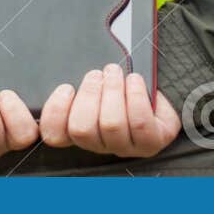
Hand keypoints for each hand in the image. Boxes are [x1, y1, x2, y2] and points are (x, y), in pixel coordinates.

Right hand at [39, 64, 180, 157]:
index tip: (67, 87)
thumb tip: (70, 66)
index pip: (55, 135)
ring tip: (116, 72)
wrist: (159, 95)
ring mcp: (125, 147)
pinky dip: (135, 96)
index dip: (55, 113)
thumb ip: (80, 78)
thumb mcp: (96, 79)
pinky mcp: (150, 143)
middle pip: (82, 129)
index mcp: (79, 131)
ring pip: (111, 124)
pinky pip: (139, 122)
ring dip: (113, 90)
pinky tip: (134, 81)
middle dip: (89, 93)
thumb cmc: (120, 85)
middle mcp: (99, 144)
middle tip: (97, 74)